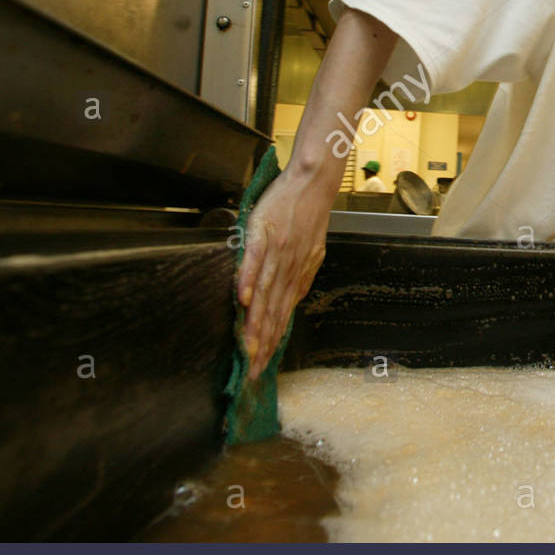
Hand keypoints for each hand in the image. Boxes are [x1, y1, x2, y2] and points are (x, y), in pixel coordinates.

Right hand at [235, 170, 331, 379]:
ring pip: (265, 295)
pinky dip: (249, 280)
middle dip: (263, 345)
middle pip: (274, 314)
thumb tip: (291, 301)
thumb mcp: (310, 251)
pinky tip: (243, 300)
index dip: (272, 343)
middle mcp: (288, 270)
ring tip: (247, 347)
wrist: (312, 184)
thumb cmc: (306, 216)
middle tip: (253, 370)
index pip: (282, 317)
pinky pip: (256, 261)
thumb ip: (298, 277)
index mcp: (296, 276)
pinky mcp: (265, 235)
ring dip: (255, 323)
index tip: (262, 366)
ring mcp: (277, 253)